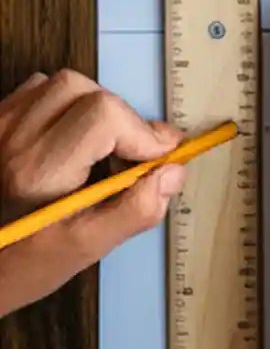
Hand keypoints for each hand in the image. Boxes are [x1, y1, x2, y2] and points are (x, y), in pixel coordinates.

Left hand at [0, 70, 186, 316]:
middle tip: (133, 156)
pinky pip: (37, 90)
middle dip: (121, 119)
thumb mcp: (84, 248)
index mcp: (36, 171)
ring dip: (95, 109)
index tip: (158, 159)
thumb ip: (134, 210)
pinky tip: (71, 140)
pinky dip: (68, 107)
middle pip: (85, 91)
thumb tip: (173, 172)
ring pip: (62, 85)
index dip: (142, 132)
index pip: (104, 115)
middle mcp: (11, 137)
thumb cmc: (24, 263)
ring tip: (101, 148)